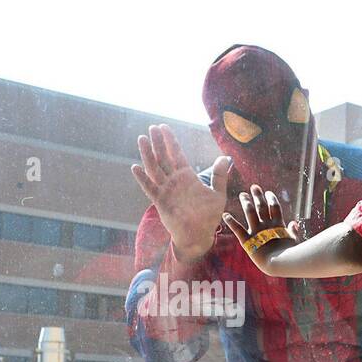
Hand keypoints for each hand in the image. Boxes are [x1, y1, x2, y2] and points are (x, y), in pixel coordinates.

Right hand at [131, 124, 230, 262]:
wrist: (199, 235)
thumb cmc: (208, 216)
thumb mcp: (217, 194)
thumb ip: (220, 176)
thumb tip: (225, 158)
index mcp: (187, 177)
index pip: (177, 154)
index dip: (170, 141)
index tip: (164, 127)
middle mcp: (174, 181)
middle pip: (163, 157)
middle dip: (158, 142)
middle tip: (152, 127)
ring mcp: (166, 190)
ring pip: (154, 168)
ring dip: (147, 154)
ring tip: (142, 139)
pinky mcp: (160, 201)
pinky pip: (149, 188)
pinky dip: (142, 179)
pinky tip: (135, 167)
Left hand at [221, 184, 303, 272]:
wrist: (280, 264)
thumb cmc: (290, 256)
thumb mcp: (294, 242)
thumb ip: (293, 231)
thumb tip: (294, 223)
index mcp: (278, 226)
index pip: (275, 207)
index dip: (271, 199)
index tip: (268, 192)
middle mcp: (266, 226)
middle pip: (261, 206)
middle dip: (258, 196)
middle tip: (254, 187)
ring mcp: (257, 232)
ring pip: (250, 213)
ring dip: (246, 202)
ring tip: (242, 195)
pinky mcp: (247, 241)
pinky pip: (237, 229)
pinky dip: (231, 222)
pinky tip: (225, 215)